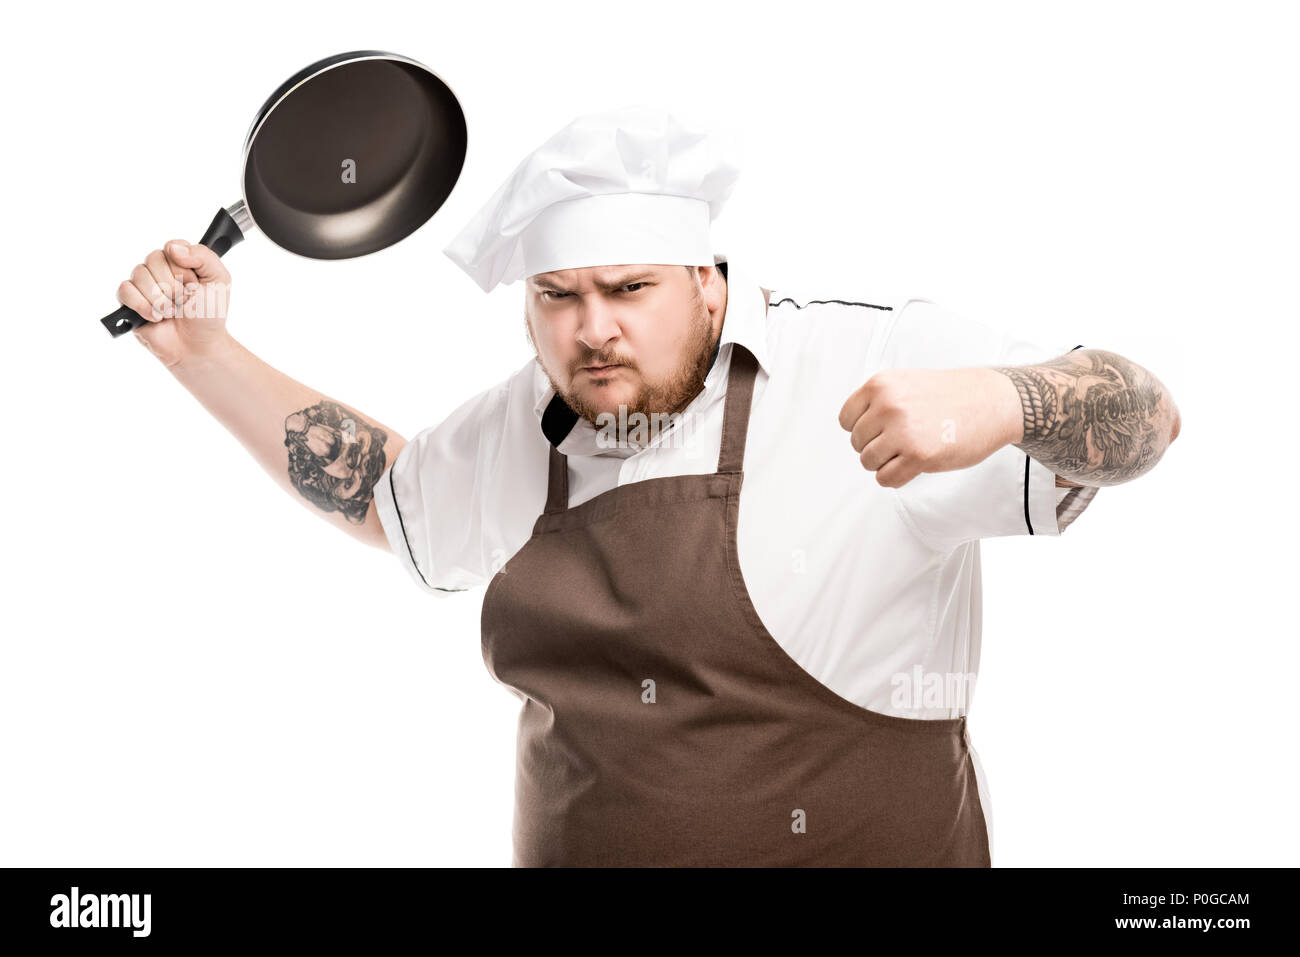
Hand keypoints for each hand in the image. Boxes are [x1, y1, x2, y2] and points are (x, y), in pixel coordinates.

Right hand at [116, 240, 232, 368]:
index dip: (184, 269)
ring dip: (160, 299)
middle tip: (183, 302)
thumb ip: (203, 256)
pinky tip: (156, 317)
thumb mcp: (219, 280)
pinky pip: (124, 290)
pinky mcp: (129, 301)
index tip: (194, 284)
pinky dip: (142, 305)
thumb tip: (173, 247)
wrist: (198, 345)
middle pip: (153, 259)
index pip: (171, 247)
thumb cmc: (209, 315)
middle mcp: (159, 268)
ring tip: (171, 312)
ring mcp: (143, 284)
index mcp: (180, 260)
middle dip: (173, 286)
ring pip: (139, 274)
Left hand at [838, 367, 1022, 487]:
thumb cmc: (950, 395)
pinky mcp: (919, 455)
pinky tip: (913, 466)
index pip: (846, 420)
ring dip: (885, 463)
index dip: (862, 429)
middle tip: (903, 441)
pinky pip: (886, 479)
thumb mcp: (905, 383)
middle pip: (857, 443)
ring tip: (907, 452)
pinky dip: (895, 478)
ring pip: (868, 462)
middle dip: (876, 446)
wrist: (992, 401)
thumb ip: (876, 402)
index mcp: (881, 385)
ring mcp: (903, 431)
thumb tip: (852, 429)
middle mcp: (888, 406)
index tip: (882, 429)